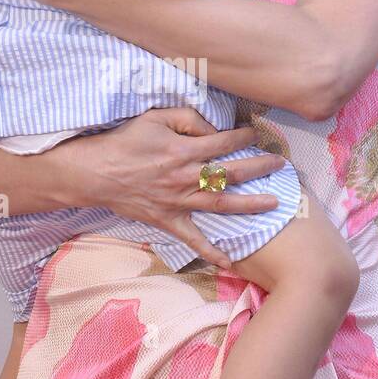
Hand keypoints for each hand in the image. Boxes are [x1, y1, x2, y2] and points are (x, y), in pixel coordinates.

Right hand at [60, 107, 287, 268]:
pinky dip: (211, 251)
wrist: (96, 172)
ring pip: (222, 204)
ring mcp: (179, 201)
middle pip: (231, 173)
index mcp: (183, 149)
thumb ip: (188, 118)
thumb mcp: (155, 117)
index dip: (244, 136)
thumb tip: (214, 129)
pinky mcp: (169, 220)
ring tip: (274, 204)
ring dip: (250, 204)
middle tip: (281, 165)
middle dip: (260, 168)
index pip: (224, 142)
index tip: (257, 134)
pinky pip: (193, 238)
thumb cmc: (125, 141)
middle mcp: (186, 177)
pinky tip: (231, 261)